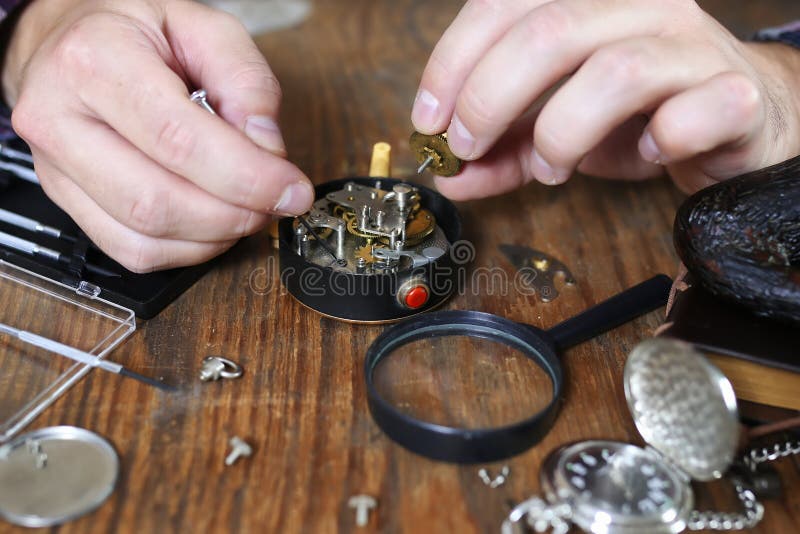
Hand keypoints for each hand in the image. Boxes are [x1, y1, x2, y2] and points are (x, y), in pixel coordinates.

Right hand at [2, 0, 313, 271]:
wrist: (66, 39)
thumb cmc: (135, 30)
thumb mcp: (201, 24)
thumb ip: (246, 79)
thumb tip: (266, 148)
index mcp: (94, 61)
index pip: (178, 140)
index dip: (246, 177)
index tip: (291, 189)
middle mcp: (60, 119)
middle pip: (156, 202)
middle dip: (234, 215)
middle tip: (275, 202)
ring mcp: (55, 168)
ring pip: (144, 238)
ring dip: (214, 237)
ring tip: (247, 208)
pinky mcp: (67, 201)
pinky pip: (133, 252)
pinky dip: (188, 250)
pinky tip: (213, 223)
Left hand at [412, 0, 799, 198]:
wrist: (738, 122)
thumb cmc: (640, 117)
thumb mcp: (555, 130)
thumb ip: (502, 149)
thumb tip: (448, 177)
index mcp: (588, 0)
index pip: (504, 4)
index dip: (453, 62)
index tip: (428, 120)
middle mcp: (641, 6)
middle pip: (549, 31)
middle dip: (489, 97)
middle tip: (468, 147)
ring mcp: (692, 46)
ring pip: (614, 72)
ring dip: (561, 132)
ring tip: (551, 167)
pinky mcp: (734, 94)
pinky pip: (690, 114)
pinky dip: (657, 143)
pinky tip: (647, 153)